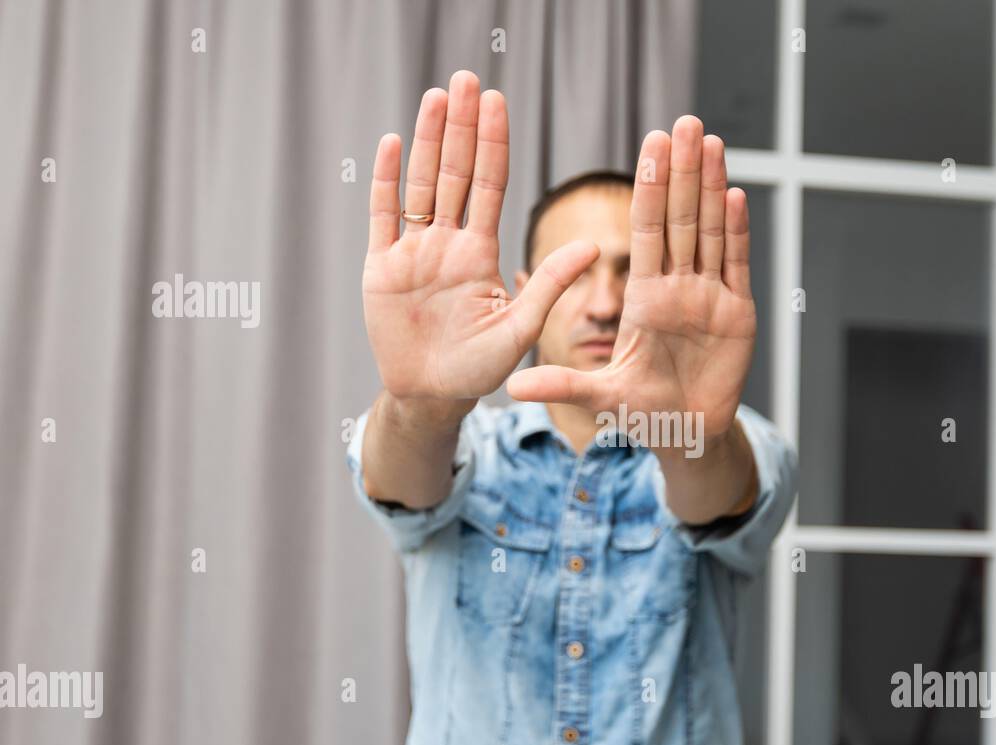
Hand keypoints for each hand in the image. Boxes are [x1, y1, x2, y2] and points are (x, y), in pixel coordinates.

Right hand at [363, 71, 598, 401]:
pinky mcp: (381, 267)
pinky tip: (391, 144)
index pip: (490, 185)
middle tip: (466, 80)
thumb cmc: (480, 368)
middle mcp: (449, 243)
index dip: (493, 143)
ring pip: (420, 184)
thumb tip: (596, 246)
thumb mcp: (522, 327)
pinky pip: (383, 216)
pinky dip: (386, 181)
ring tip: (435, 97)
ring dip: (425, 141)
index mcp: (482, 252)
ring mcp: (413, 252)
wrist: (433, 396)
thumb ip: (551, 284)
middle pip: (455, 173)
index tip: (497, 102)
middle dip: (461, 127)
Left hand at [506, 116, 755, 443]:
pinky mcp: (738, 313)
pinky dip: (737, 232)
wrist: (687, 434)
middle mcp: (677, 287)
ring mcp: (709, 297)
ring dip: (713, 187)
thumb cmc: (644, 413)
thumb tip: (514, 387)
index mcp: (644, 298)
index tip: (651, 145)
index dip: (650, 187)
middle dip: (684, 171)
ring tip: (713, 142)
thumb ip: (562, 386)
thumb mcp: (600, 397)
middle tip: (687, 123)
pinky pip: (736, 264)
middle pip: (681, 218)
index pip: (647, 231)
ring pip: (711, 231)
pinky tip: (736, 195)